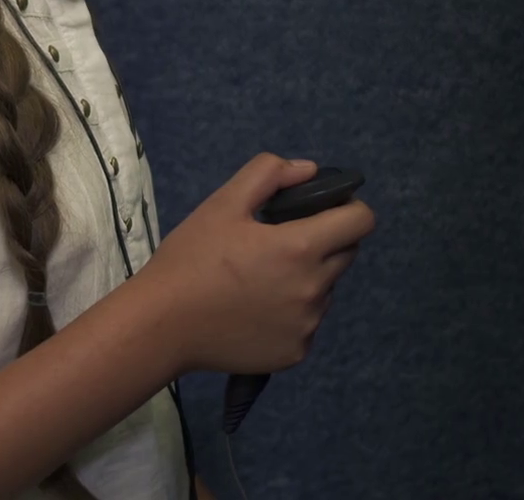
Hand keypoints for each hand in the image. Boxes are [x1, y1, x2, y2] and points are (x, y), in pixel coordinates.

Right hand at [138, 153, 374, 375]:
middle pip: (346, 255)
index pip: (361, 221)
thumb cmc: (191, 259)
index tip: (322, 209)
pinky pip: (306, 324)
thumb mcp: (222, 204)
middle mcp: (315, 289)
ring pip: (324, 291)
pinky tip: (253, 312)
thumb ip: (268, 175)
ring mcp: (307, 326)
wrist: (162, 326)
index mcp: (301, 248)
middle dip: (324, 242)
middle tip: (279, 243)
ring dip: (305, 279)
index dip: (348, 208)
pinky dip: (289, 314)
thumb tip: (309, 170)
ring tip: (258, 281)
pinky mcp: (295, 353)